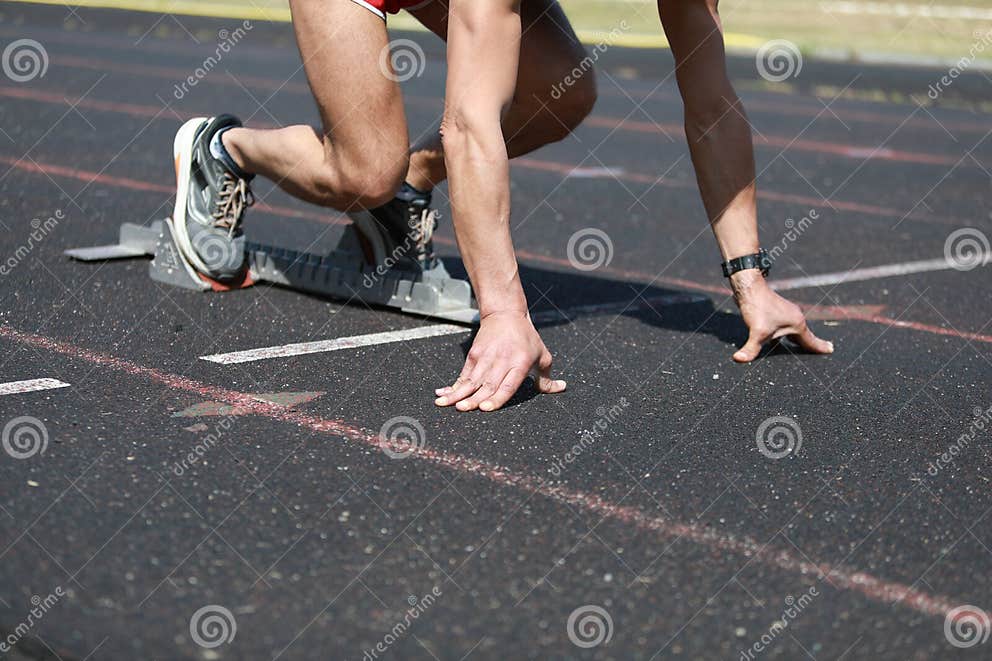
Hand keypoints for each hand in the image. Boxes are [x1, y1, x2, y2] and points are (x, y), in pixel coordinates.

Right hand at [435, 310, 565, 411]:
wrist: (505, 314)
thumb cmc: (526, 338)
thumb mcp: (542, 355)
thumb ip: (547, 377)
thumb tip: (561, 388)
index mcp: (519, 364)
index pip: (507, 385)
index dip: (496, 397)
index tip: (485, 408)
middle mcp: (501, 362)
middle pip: (486, 385)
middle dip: (473, 399)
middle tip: (462, 409)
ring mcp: (485, 358)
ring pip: (470, 381)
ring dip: (457, 394)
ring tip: (444, 404)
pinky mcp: (473, 356)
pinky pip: (462, 375)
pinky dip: (452, 386)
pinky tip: (442, 394)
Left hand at [730, 271, 834, 361]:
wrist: (749, 287)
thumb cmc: (758, 307)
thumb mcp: (756, 332)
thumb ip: (750, 349)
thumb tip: (739, 359)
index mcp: (797, 323)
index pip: (810, 341)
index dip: (820, 348)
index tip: (831, 350)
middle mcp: (795, 317)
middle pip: (804, 336)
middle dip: (810, 345)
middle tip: (822, 350)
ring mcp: (786, 313)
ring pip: (794, 330)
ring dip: (798, 339)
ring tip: (802, 348)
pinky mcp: (776, 310)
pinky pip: (785, 326)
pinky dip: (787, 334)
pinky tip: (780, 338)